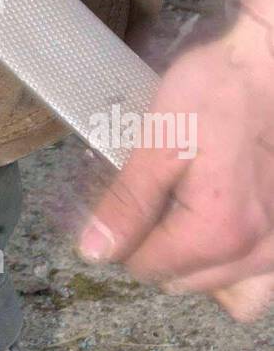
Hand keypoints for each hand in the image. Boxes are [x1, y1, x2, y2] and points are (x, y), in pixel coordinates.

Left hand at [79, 15, 273, 320]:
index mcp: (217, 233)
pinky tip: (223, 227)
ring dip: (199, 262)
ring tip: (185, 215)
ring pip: (228, 288)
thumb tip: (94, 252)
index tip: (123, 198)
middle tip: (153, 197)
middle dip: (159, 248)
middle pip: (184, 281)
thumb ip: (127, 202)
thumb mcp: (158, 142)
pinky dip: (237, 263)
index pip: (147, 267)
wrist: (271, 62)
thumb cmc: (216, 92)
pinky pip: (260, 274)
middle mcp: (257, 252)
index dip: (124, 237)